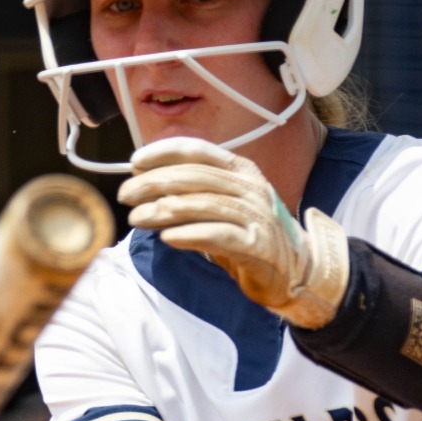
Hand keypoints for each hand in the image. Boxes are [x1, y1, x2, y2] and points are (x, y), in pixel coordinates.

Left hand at [119, 138, 349, 328]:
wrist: (296, 270)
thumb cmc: (251, 235)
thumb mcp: (225, 204)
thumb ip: (195, 190)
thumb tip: (146, 180)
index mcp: (242, 169)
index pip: (198, 150)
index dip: (163, 152)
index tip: (134, 162)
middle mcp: (250, 187)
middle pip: (194, 177)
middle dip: (153, 184)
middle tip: (125, 196)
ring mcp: (256, 215)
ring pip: (201, 204)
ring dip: (162, 211)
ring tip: (137, 219)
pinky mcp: (257, 245)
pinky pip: (218, 235)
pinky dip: (189, 235)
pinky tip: (166, 238)